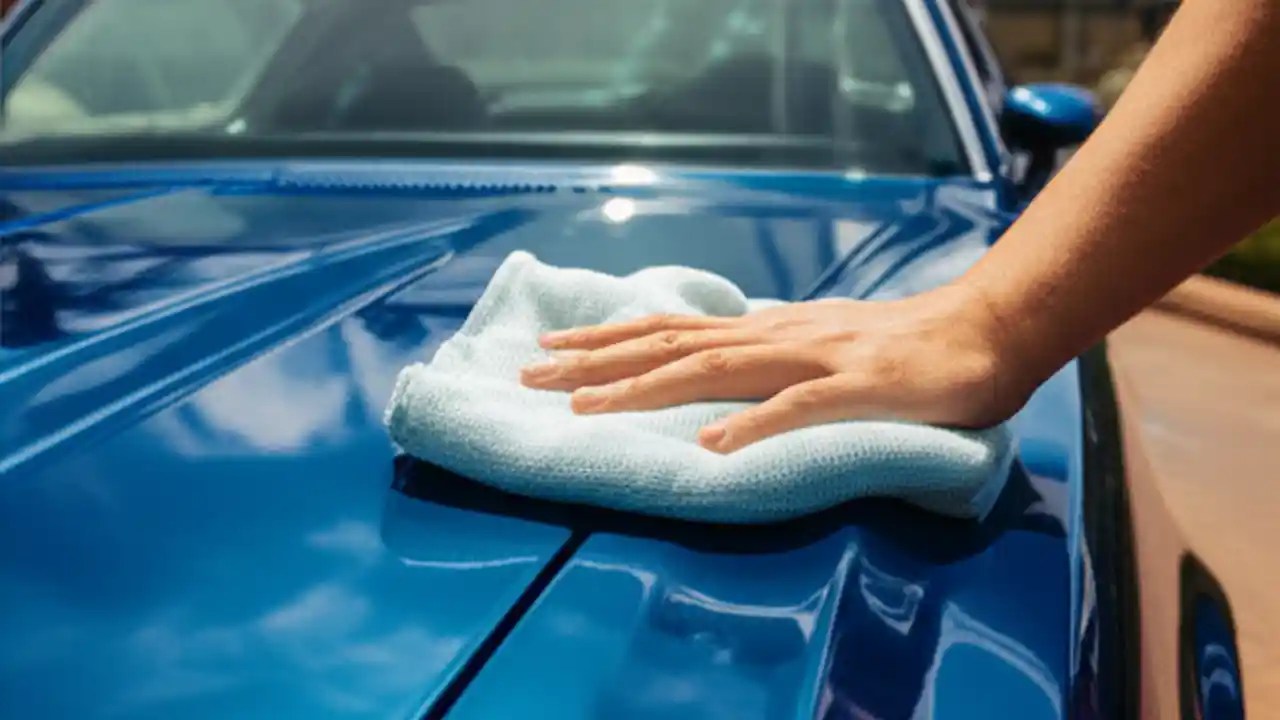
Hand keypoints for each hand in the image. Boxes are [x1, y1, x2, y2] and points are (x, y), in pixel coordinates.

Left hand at [519, 284, 1031, 452]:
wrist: (986, 329)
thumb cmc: (905, 346)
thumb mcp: (823, 346)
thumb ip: (772, 358)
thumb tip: (719, 369)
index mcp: (768, 329)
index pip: (673, 329)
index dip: (609, 340)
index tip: (552, 349)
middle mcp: (778, 335)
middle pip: (672, 344)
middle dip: (597, 362)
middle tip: (530, 374)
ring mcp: (816, 357)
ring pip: (715, 368)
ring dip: (645, 388)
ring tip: (586, 409)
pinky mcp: (859, 386)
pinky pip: (797, 407)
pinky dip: (750, 425)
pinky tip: (708, 447)